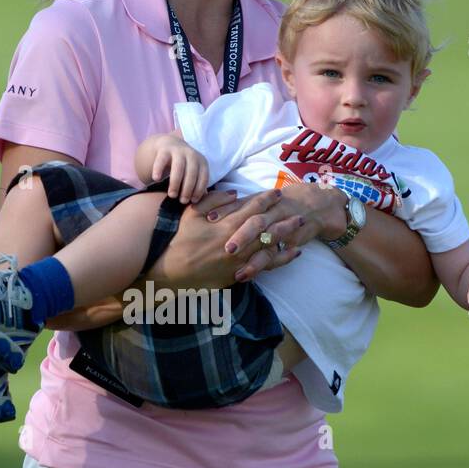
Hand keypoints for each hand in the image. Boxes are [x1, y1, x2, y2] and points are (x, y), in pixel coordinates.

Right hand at [141, 188, 304, 292]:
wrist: (168, 270)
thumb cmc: (178, 239)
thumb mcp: (191, 213)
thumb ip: (214, 201)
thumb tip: (234, 192)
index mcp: (226, 226)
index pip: (252, 209)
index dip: (266, 200)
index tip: (277, 193)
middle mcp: (237, 243)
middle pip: (267, 228)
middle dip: (283, 218)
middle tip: (298, 211)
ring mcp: (239, 261)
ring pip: (270, 247)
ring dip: (286, 236)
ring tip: (301, 229)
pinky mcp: (238, 275)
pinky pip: (264, 266)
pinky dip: (280, 259)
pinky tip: (293, 253)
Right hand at [150, 133, 209, 202]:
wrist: (170, 145)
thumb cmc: (184, 166)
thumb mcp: (193, 173)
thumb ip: (197, 185)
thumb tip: (201, 204)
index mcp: (201, 161)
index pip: (203, 177)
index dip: (199, 190)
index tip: (193, 201)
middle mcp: (191, 154)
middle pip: (192, 173)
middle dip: (188, 188)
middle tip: (182, 201)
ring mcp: (178, 150)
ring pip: (178, 167)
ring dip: (175, 182)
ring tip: (172, 195)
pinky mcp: (164, 149)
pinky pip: (161, 159)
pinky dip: (158, 169)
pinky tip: (156, 179)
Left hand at [221, 182, 349, 281]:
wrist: (312, 203)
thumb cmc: (275, 203)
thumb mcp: (256, 200)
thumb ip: (234, 206)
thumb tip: (208, 214)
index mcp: (258, 204)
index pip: (240, 206)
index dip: (226, 212)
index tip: (209, 219)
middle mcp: (270, 214)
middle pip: (256, 224)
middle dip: (243, 237)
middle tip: (227, 249)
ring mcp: (283, 229)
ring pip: (269, 243)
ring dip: (255, 261)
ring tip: (239, 274)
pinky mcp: (292, 242)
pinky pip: (281, 256)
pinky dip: (272, 265)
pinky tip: (263, 276)